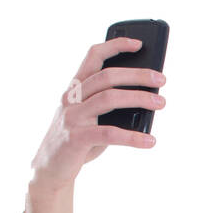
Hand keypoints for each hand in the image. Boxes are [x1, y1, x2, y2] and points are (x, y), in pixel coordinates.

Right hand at [28, 36, 167, 189]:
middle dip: (137, 75)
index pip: (93, 56)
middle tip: (161, 79)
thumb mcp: (91, 118)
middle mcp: (72, 97)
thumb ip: (110, 107)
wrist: (50, 169)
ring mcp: (73, 117)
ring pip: (110, 98)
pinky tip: (150, 141)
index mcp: (75, 88)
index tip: (138, 44)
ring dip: (139, 99)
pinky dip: (133, 138)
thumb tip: (146, 102)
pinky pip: (110, 134)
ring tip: (161, 103)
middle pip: (107, 76)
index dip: (115, 46)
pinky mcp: (76, 138)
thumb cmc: (77, 140)